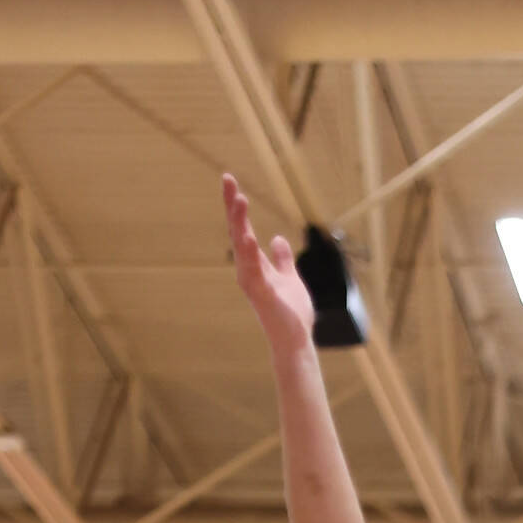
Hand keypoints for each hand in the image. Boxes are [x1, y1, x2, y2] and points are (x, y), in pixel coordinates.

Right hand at [223, 173, 313, 358]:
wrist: (295, 342)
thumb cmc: (290, 314)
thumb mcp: (290, 279)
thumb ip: (283, 260)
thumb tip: (279, 239)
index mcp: (255, 264)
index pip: (243, 229)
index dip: (236, 207)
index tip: (230, 181)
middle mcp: (248, 271)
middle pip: (238, 232)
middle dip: (233, 207)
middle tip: (228, 179)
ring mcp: (253, 283)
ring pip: (243, 247)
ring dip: (240, 223)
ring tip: (238, 199)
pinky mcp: (262, 295)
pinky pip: (254, 270)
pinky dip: (250, 254)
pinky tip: (250, 236)